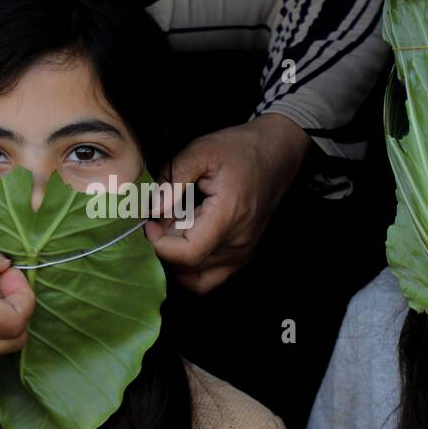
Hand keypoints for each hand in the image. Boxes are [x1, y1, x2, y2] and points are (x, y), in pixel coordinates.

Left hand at [145, 113, 309, 293]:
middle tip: (158, 221)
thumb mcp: (201, 150)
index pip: (188, 253)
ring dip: (175, 260)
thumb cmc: (240, 149)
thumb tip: (153, 208)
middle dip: (164, 248)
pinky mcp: (242, 256)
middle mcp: (239, 242)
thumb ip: (174, 179)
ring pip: (195, 278)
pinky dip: (189, 267)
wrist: (276, 154)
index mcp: (229, 215)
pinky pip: (208, 278)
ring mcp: (243, 253)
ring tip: (172, 231)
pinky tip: (184, 241)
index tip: (150, 223)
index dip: (160, 244)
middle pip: (188, 267)